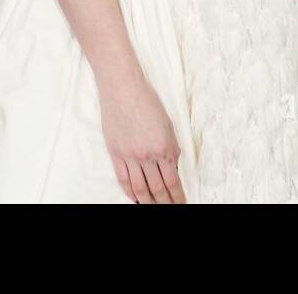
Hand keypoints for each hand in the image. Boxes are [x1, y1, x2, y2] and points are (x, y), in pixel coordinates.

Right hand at [98, 74, 187, 202]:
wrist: (123, 88)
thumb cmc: (147, 100)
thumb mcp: (168, 123)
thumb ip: (171, 146)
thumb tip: (173, 165)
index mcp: (164, 147)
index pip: (173, 181)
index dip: (178, 196)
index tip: (182, 203)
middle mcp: (147, 155)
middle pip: (157, 189)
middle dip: (165, 203)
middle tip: (171, 209)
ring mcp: (129, 156)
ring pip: (140, 188)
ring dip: (148, 202)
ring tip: (154, 208)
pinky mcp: (115, 153)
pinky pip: (123, 179)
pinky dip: (130, 192)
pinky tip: (135, 198)